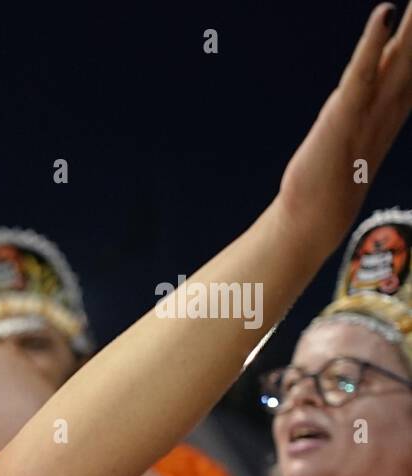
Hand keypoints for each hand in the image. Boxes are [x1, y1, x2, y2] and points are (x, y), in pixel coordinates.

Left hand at [277, 4, 411, 252]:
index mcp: (386, 114)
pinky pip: (361, 74)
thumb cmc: (326, 189)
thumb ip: (361, 126)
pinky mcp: (343, 116)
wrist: (311, 222)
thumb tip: (364, 107)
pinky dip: (371, 44)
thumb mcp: (352, 148)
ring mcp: (366, 112)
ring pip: (397, 58)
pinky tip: (383, 15)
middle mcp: (384, 109)